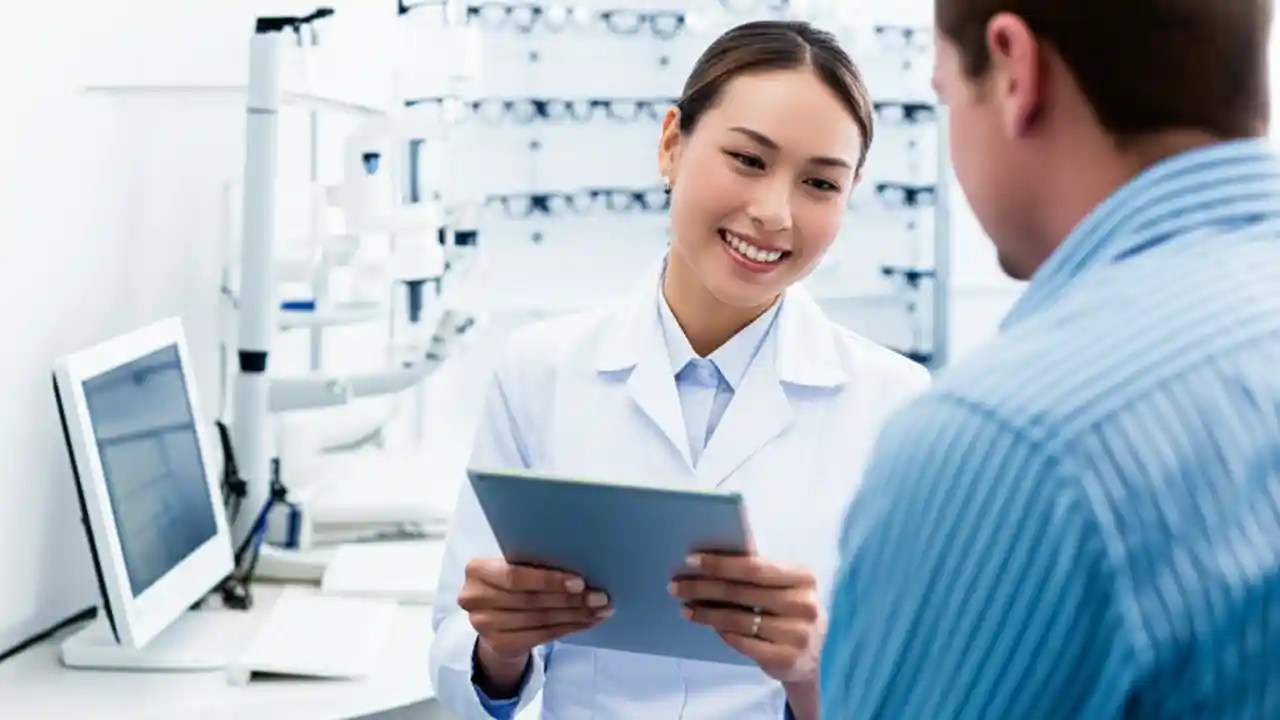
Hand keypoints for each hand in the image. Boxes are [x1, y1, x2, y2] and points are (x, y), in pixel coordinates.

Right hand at [460, 558, 611, 693]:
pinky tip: (587, 622)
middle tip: (600, 597)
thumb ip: (533, 562)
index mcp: (478, 570)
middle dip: (571, 599)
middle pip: (532, 600)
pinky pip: (542, 636)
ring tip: (600, 610)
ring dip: (576, 615)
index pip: (515, 577)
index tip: (580, 582)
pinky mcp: (499, 644)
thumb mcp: (513, 565)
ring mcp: (485, 625)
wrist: (493, 616)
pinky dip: (569, 628)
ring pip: (540, 619)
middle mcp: (475, 598)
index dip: (548, 581)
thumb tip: (583, 563)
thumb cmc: (511, 581)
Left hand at [669, 553, 824, 684]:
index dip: (720, 564)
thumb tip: (708, 564)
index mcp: (803, 578)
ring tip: (685, 608)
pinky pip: (743, 642)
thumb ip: (759, 575)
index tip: (690, 560)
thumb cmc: (790, 611)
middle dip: (703, 588)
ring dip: (706, 613)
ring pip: (738, 619)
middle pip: (741, 592)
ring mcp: (797, 634)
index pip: (754, 567)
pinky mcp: (786, 658)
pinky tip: (708, 626)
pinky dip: (722, 632)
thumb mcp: (786, 588)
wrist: (812, 657)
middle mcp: (804, 604)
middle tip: (676, 586)